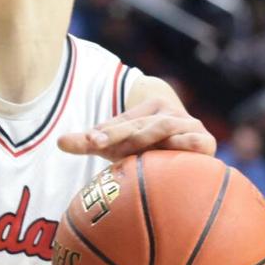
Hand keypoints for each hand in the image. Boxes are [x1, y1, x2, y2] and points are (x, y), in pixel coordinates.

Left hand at [58, 96, 214, 160]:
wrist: (192, 142)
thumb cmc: (146, 143)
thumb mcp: (118, 142)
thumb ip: (89, 141)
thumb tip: (58, 143)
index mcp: (149, 109)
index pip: (124, 122)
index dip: (106, 131)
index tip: (89, 142)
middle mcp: (169, 115)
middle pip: (141, 125)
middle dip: (119, 134)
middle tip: (95, 143)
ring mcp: (189, 126)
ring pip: (165, 130)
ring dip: (146, 138)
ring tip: (129, 151)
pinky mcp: (206, 142)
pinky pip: (197, 144)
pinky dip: (187, 147)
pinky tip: (178, 154)